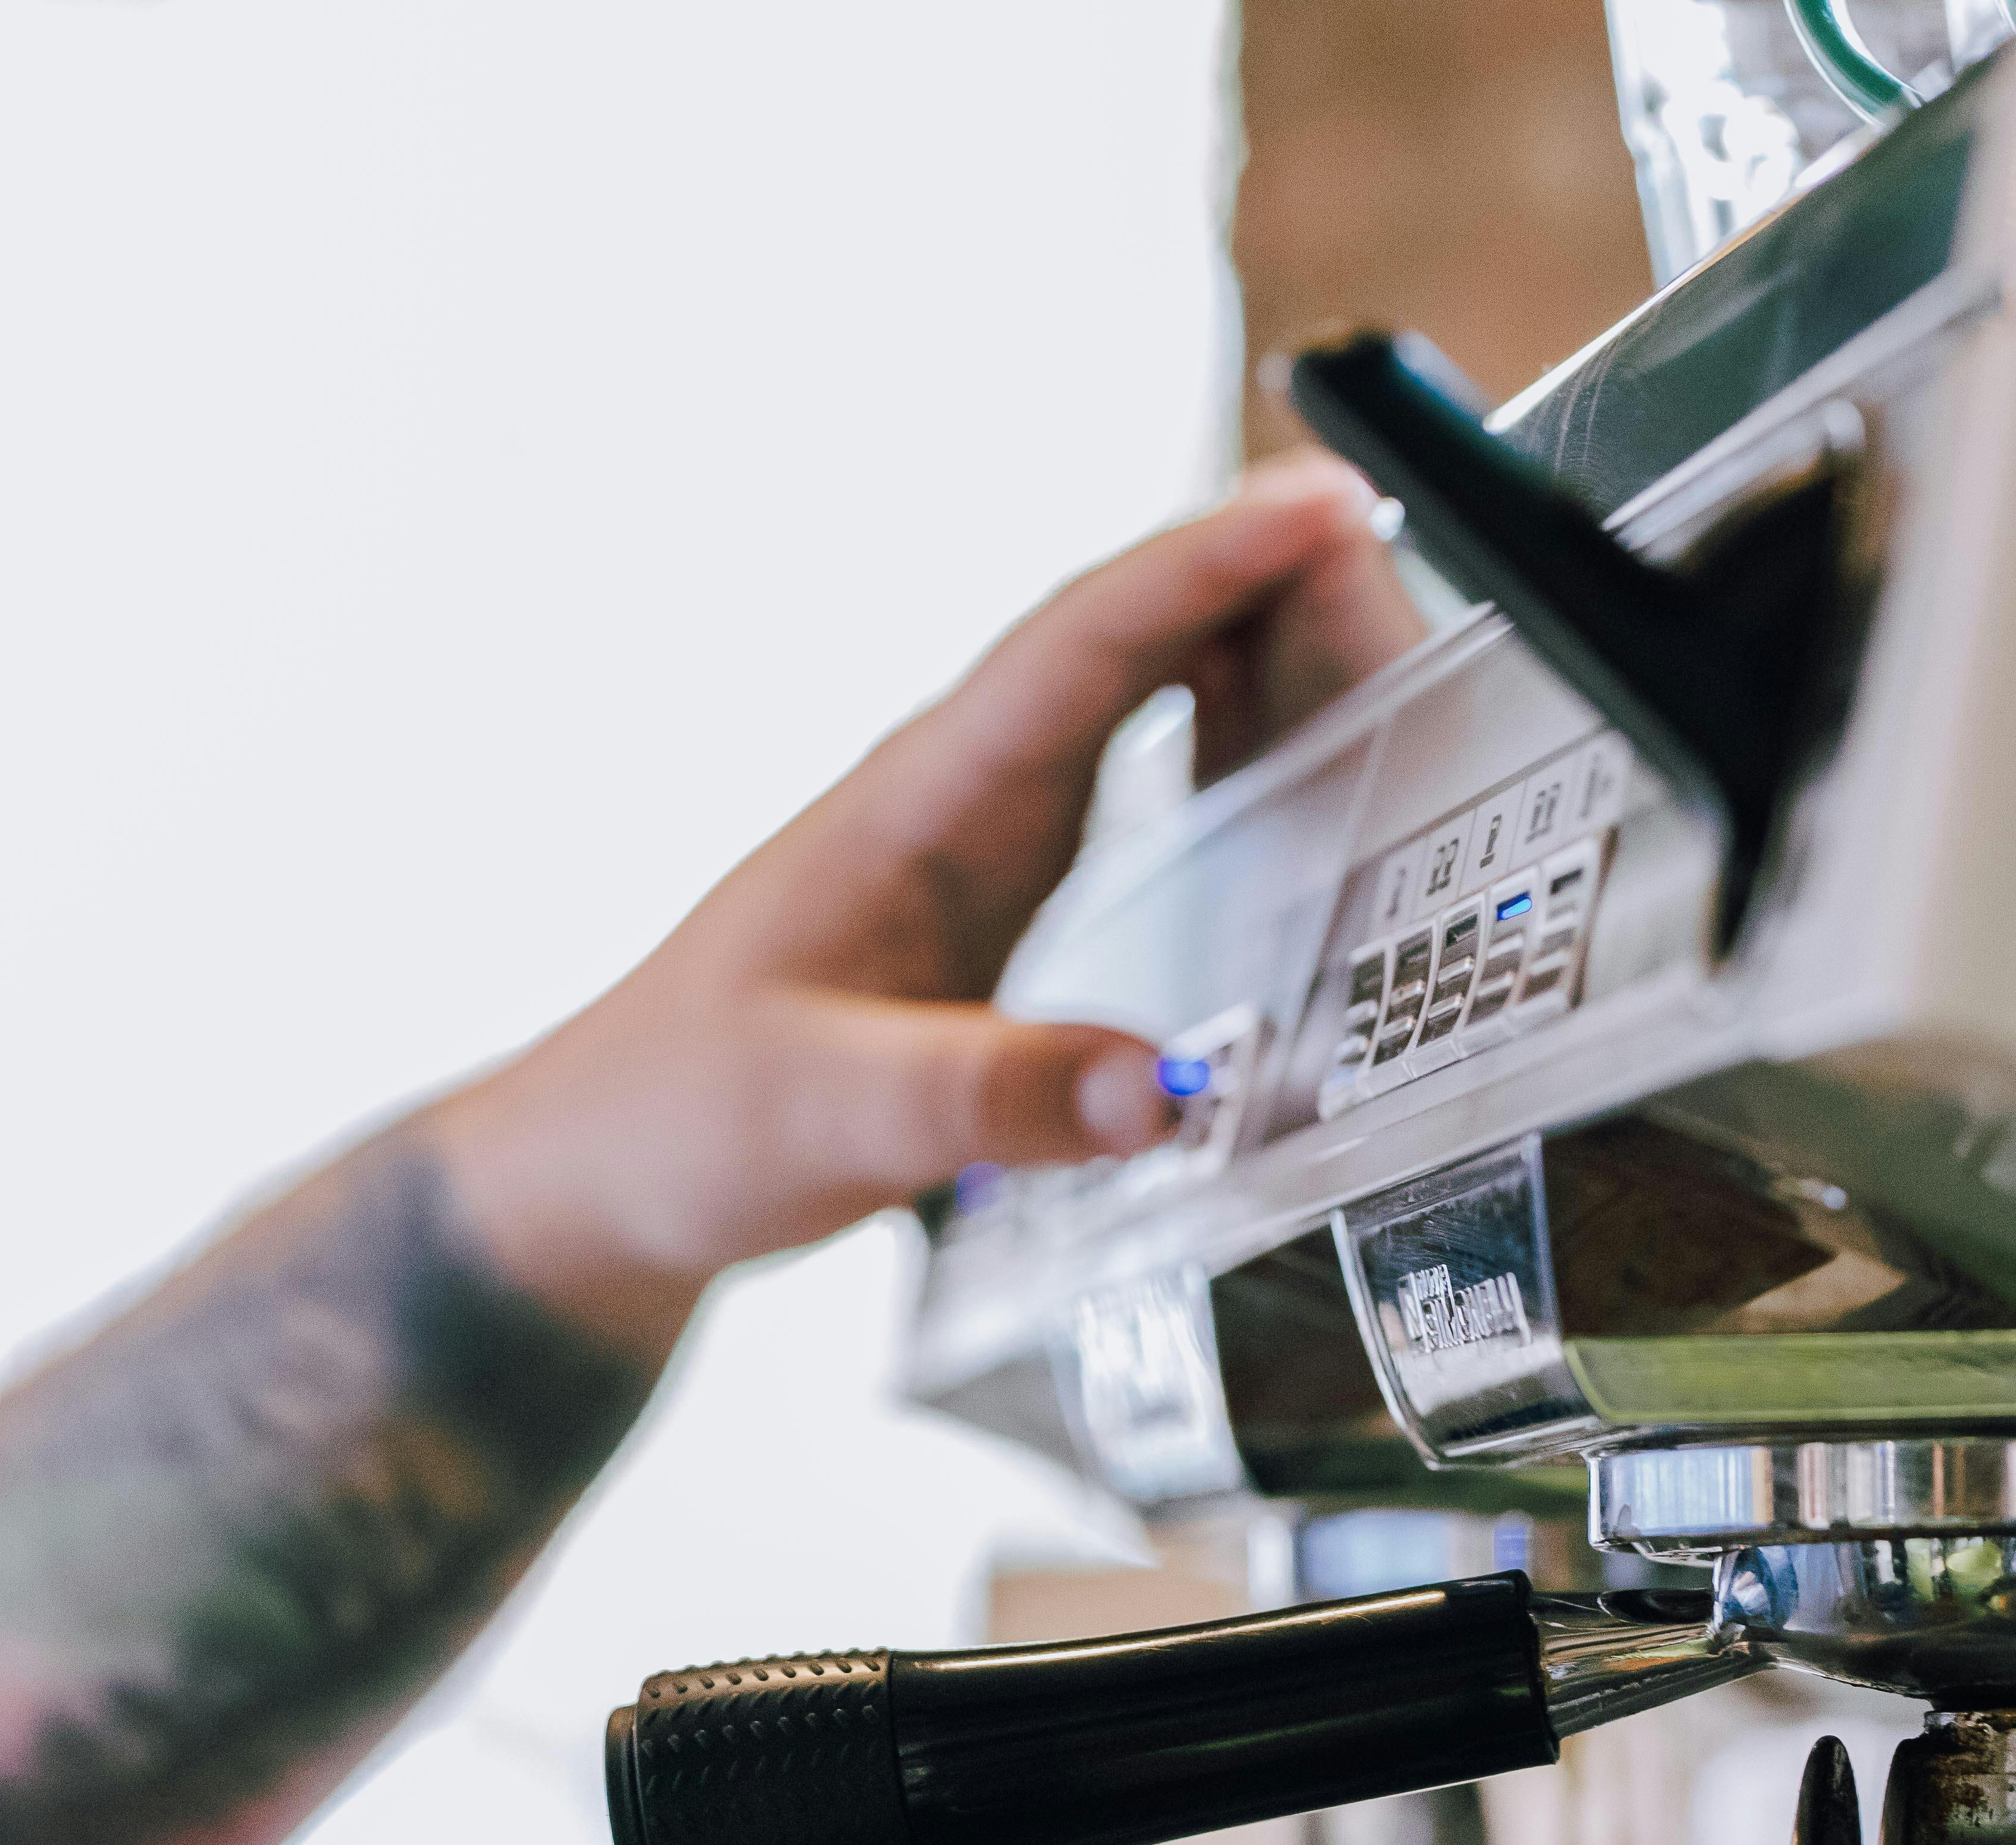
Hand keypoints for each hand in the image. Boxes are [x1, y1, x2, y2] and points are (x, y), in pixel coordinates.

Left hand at [436, 450, 1421, 1355]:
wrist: (604, 1171)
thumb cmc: (683, 1122)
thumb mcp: (830, 1120)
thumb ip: (994, 1099)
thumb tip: (1167, 1087)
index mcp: (914, 806)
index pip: (1078, 644)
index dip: (1206, 563)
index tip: (1329, 502)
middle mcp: (953, 796)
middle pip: (1128, 638)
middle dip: (1266, 579)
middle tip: (1411, 560)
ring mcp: (977, 839)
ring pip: (1133, 697)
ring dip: (1254, 648)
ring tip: (1389, 638)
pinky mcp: (996, 899)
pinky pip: (1129, 780)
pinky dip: (1222, 745)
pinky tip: (1293, 759)